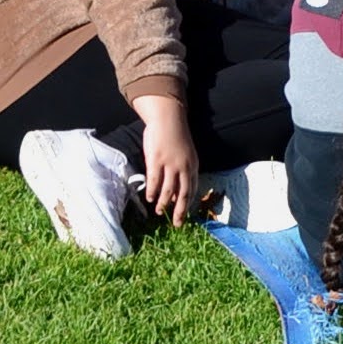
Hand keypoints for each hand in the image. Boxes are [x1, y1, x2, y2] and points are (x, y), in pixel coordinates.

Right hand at [133, 95, 198, 224]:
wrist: (168, 119)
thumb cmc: (176, 136)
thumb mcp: (186, 154)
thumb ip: (183, 171)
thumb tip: (177, 190)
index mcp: (193, 165)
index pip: (192, 189)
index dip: (188, 204)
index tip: (184, 215)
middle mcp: (184, 167)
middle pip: (183, 194)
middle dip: (180, 211)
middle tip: (177, 224)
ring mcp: (170, 164)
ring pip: (168, 191)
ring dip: (164, 204)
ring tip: (159, 212)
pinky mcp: (157, 161)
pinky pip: (155, 181)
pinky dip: (152, 192)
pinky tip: (149, 198)